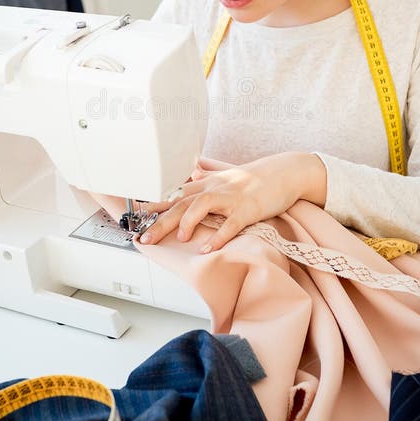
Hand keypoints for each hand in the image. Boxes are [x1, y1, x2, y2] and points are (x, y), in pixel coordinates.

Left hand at [139, 152, 326, 252]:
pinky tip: (207, 248)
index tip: (135, 216)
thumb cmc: (256, 178)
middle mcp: (215, 188)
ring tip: (180, 239)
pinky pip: (230, 223)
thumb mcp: (227, 176)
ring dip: (188, 221)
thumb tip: (193, 174)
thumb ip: (208, 177)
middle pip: (182, 201)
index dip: (154, 203)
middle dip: (161, 220)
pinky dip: (218, 236)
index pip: (175, 192)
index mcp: (208, 183)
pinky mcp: (248, 208)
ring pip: (202, 205)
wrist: (284, 173)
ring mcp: (232, 197)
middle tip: (145, 238)